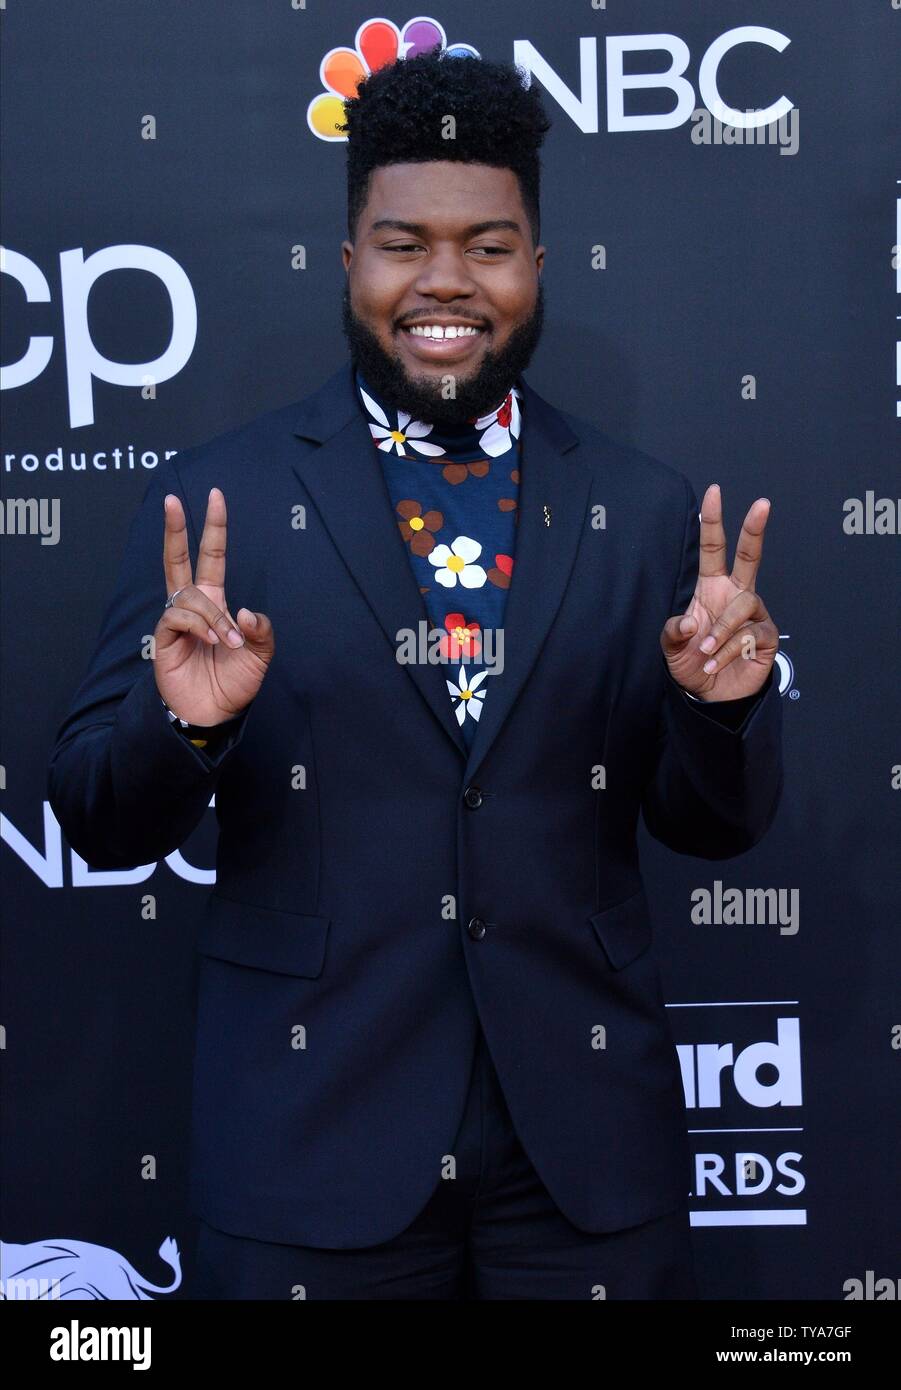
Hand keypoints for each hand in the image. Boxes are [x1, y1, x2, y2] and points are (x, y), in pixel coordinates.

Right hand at [154, 487, 273, 724]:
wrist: (215, 713)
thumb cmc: (234, 681)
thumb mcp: (261, 654)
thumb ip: (261, 630)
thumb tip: (244, 611)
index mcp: (216, 601)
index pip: (212, 556)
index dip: (213, 528)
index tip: (215, 497)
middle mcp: (193, 605)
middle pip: (178, 558)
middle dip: (175, 529)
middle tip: (171, 500)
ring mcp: (176, 621)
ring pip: (190, 595)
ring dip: (214, 616)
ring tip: (229, 641)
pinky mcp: (164, 639)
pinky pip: (177, 616)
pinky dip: (199, 625)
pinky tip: (211, 641)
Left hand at [660, 484, 777, 700]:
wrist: (711, 696)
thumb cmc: (694, 663)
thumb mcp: (671, 648)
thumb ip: (673, 632)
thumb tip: (691, 623)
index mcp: (712, 588)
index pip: (714, 549)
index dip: (713, 522)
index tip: (713, 493)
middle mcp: (736, 596)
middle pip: (750, 557)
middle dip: (754, 530)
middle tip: (762, 504)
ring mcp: (754, 615)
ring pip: (744, 606)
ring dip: (721, 630)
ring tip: (705, 652)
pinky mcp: (766, 637)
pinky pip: (751, 635)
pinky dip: (729, 651)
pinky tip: (715, 664)